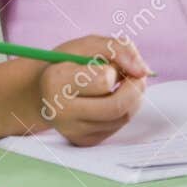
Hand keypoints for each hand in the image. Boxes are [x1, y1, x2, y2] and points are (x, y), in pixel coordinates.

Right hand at [35, 34, 150, 145]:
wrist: (43, 90)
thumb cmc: (68, 63)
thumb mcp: (89, 45)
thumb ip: (118, 48)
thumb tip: (143, 70)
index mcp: (57, 81)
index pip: (103, 81)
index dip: (115, 69)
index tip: (112, 64)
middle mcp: (60, 111)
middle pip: (116, 107)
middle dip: (135, 88)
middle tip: (138, 76)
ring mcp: (71, 130)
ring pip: (121, 118)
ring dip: (132, 98)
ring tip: (122, 84)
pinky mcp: (82, 141)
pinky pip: (116, 127)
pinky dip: (123, 110)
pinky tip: (111, 99)